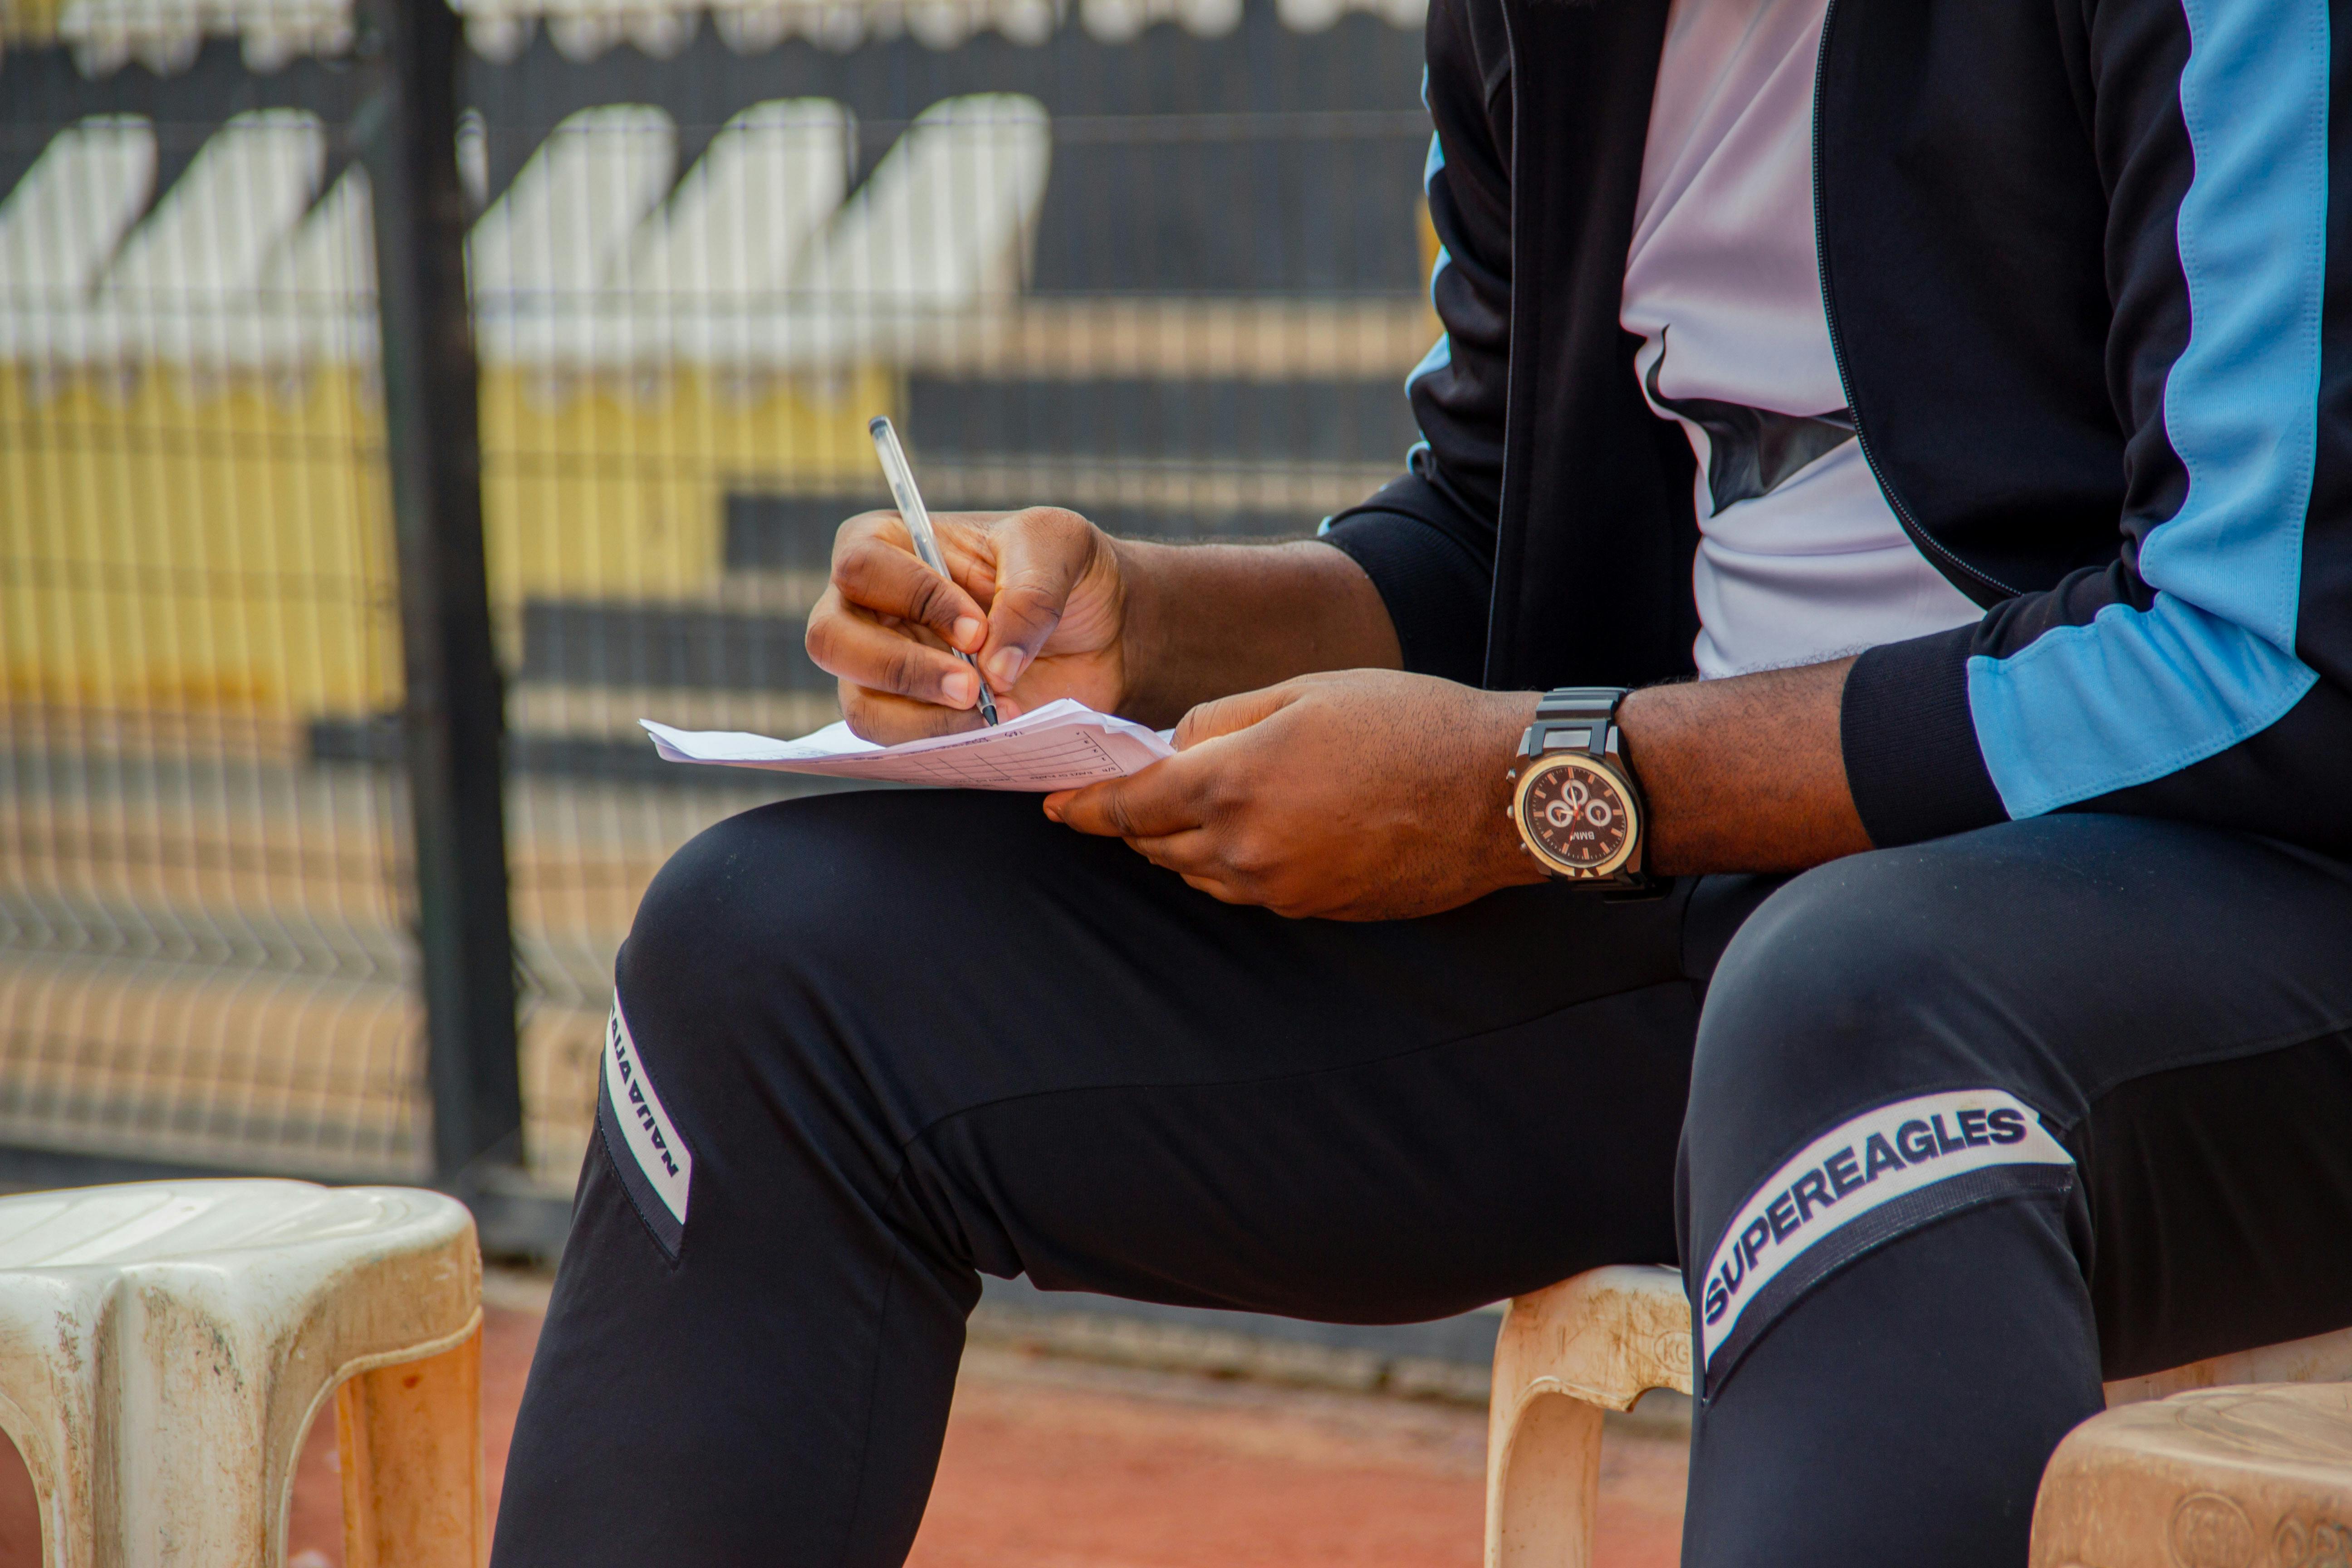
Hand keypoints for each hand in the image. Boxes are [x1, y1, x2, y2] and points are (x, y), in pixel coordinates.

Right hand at [806, 507, 1128, 742]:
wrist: (1103, 630)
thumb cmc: (1066, 570)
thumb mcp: (1059, 547)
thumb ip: (1029, 592)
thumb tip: (995, 667)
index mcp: (890, 543)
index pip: (862, 567)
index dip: (914, 600)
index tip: (979, 628)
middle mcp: (869, 606)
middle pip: (831, 639)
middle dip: (901, 669)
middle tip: (973, 687)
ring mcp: (881, 667)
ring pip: (859, 703)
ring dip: (924, 718)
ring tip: (992, 713)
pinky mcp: (907, 716)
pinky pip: (893, 741)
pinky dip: (940, 742)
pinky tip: (990, 729)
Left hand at [1043, 670, 1546, 920]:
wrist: (1496, 791)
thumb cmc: (1407, 722)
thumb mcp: (1304, 690)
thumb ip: (1222, 719)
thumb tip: (1176, 747)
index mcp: (1234, 785)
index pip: (1131, 806)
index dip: (1086, 806)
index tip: (1056, 804)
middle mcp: (1248, 850)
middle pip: (1157, 847)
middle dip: (1132, 822)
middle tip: (1115, 799)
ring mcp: (1284, 888)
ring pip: (1200, 876)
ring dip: (1181, 846)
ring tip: (1183, 812)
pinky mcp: (1320, 909)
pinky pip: (1251, 892)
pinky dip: (1232, 865)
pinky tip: (1251, 834)